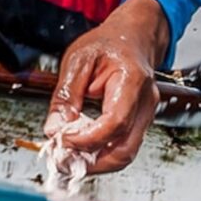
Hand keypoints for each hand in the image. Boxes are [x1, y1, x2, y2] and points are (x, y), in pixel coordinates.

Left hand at [44, 0, 168, 174]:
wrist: (133, 37)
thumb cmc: (108, 44)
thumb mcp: (77, 60)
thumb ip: (65, 97)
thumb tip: (54, 130)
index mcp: (132, 80)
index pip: (114, 123)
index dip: (86, 139)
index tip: (62, 140)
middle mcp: (145, 103)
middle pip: (124, 150)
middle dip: (92, 163)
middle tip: (62, 161)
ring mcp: (146, 116)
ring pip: (124, 154)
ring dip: (95, 162)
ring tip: (68, 156)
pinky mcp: (139, 124)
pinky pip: (121, 147)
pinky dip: (100, 153)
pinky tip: (80, 149)